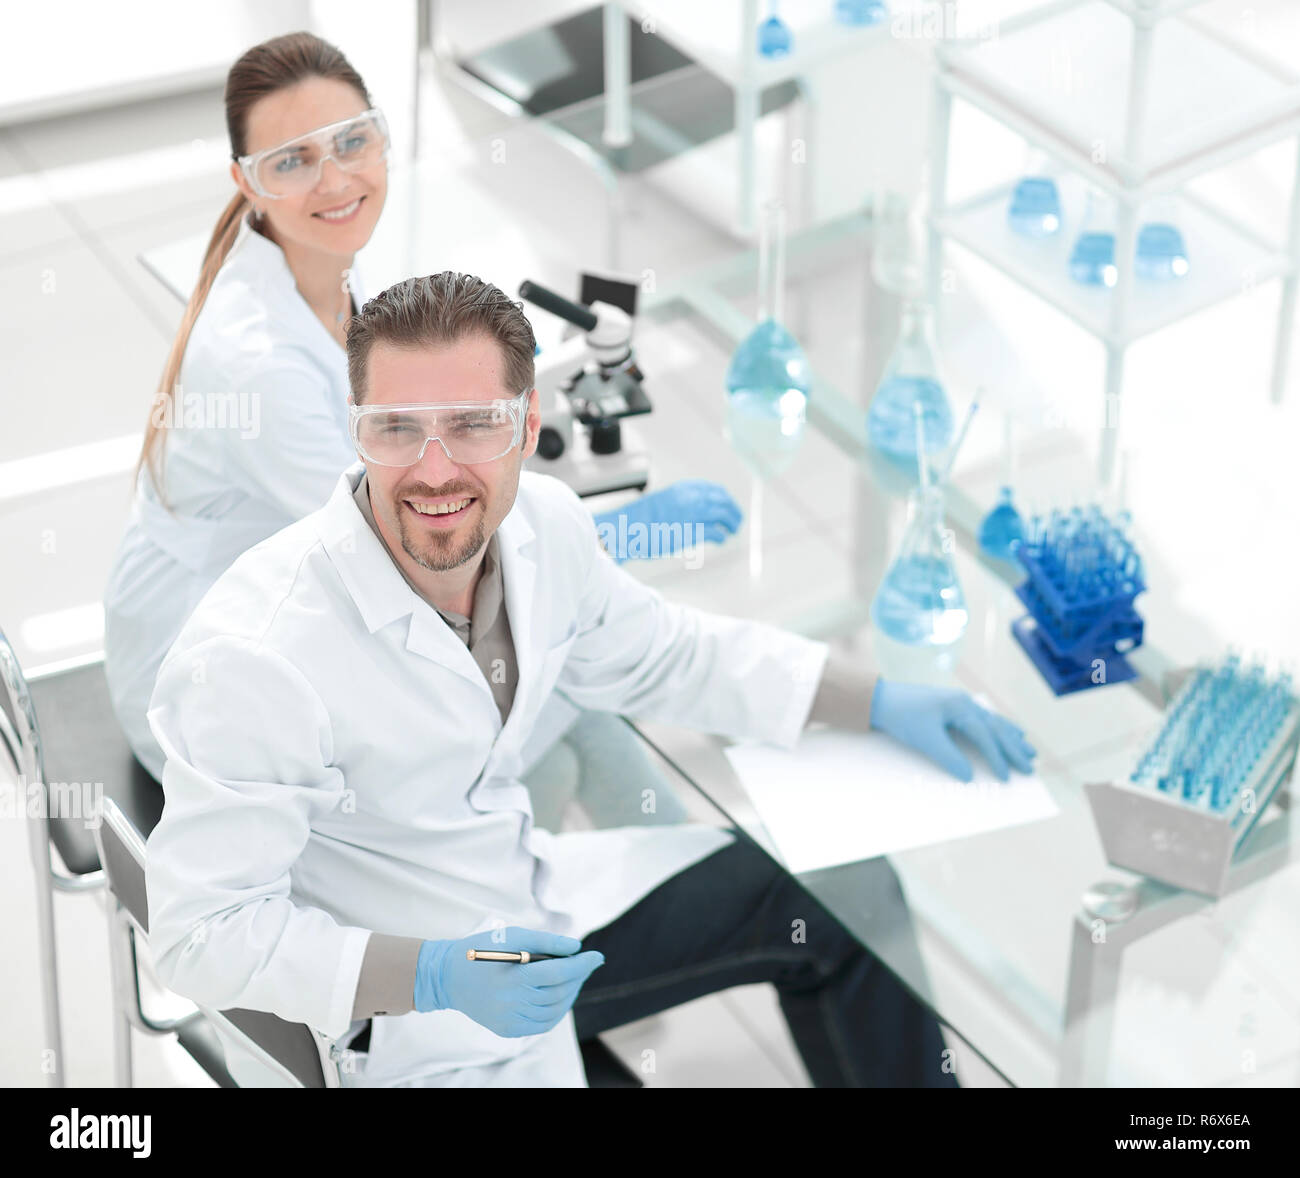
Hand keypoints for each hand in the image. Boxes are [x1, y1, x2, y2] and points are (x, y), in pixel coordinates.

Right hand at [413, 927, 603, 1037]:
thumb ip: (546, 941)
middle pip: (558, 992)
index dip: (582, 965)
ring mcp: (509, 1020)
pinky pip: (541, 1025)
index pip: (559, 973)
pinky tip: (561, 997)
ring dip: (570, 994)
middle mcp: (512, 1002)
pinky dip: (556, 1012)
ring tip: (576, 979)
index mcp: (514, 976)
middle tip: (587, 964)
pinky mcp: (506, 1030)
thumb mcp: (513, 935)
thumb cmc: (483, 949)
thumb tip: (576, 948)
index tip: (598, 956)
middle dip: (579, 977)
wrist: (448, 976)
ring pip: (554, 1011)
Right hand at [594, 480, 742, 561]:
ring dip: (731, 522)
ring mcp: (692, 514)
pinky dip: (721, 536)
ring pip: (723, 514)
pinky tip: (722, 540)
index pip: (713, 489)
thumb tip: (689, 513)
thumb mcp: (660, 503)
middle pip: (722, 500)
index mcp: (682, 489)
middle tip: (736, 520)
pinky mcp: (691, 532)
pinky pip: (715, 532)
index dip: (724, 498)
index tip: (728, 505)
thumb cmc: (638, 520)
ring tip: (732, 530)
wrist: (625, 528)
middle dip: (733, 510)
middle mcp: (690, 498)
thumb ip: (677, 504)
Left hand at [869, 678, 1035, 782]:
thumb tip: (969, 776)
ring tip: (1028, 749)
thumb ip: (948, 757)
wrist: (881, 699)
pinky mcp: (953, 706)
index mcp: (958, 707)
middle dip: (1013, 748)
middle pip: (995, 727)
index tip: (1006, 777)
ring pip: (992, 721)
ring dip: (1010, 736)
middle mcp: (964, 702)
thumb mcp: (925, 739)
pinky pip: (983, 717)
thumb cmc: (902, 716)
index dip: (997, 757)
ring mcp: (960, 702)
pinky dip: (998, 726)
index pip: (984, 735)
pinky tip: (1007, 730)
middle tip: (1030, 766)